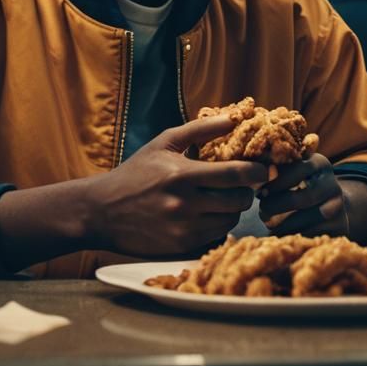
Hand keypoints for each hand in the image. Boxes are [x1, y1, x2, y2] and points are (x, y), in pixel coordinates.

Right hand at [85, 116, 267, 257]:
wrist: (101, 211)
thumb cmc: (135, 172)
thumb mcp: (164, 143)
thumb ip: (200, 129)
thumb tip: (232, 118)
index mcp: (182, 174)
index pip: (235, 174)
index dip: (257, 172)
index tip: (264, 169)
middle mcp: (185, 203)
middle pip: (238, 201)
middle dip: (247, 192)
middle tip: (243, 185)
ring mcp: (183, 229)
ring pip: (229, 221)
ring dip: (233, 210)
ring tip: (223, 198)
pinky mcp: (180, 247)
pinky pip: (214, 237)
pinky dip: (218, 225)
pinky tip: (208, 214)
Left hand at [257, 153, 347, 237]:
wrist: (332, 205)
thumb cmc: (302, 185)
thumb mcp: (295, 171)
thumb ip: (279, 170)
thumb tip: (254, 176)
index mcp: (320, 164)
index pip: (297, 170)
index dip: (275, 182)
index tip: (260, 192)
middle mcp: (333, 185)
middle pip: (302, 198)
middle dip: (277, 206)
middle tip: (262, 210)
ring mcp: (338, 208)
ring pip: (306, 220)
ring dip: (281, 224)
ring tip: (268, 222)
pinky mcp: (339, 228)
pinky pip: (311, 235)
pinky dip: (292, 236)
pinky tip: (281, 233)